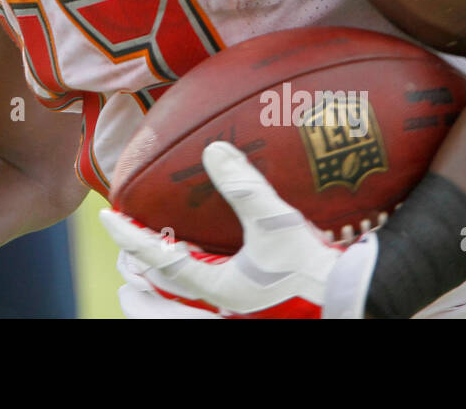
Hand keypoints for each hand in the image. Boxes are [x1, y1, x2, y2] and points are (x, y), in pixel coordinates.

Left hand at [100, 142, 377, 317]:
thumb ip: (245, 185)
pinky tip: (203, 288)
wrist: (358, 302)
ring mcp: (236, 315)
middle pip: (161, 298)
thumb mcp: (278, 222)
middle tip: (123, 257)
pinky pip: (206, 314)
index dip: (129, 236)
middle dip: (137, 276)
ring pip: (178, 316)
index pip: (158, 259)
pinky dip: (189, 302)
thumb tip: (214, 148)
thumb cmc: (316, 269)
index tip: (107, 218)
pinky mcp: (253, 313)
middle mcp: (220, 307)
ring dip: (156, 299)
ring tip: (141, 287)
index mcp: (217, 286)